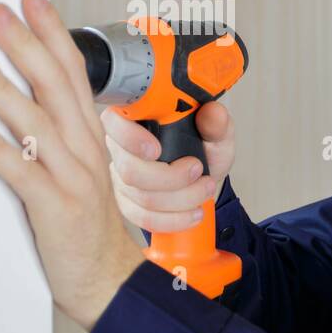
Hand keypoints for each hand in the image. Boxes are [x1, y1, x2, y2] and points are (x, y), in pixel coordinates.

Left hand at [0, 0, 145, 331]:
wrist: (108, 279)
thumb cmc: (85, 224)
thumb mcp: (78, 166)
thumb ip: (54, 129)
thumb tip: (15, 92)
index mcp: (89, 135)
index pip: (73, 70)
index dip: (52, 31)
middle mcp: (84, 149)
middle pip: (54, 85)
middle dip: (23, 43)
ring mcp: (72, 177)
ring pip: (36, 123)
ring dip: (0, 86)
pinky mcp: (55, 207)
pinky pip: (20, 172)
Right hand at [102, 101, 234, 236]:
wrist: (205, 180)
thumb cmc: (205, 150)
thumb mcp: (218, 133)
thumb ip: (217, 122)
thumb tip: (212, 113)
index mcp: (137, 120)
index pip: (113, 122)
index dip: (130, 138)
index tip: (157, 150)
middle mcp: (122, 148)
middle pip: (130, 170)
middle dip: (171, 177)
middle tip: (197, 170)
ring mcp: (121, 178)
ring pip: (143, 197)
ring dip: (182, 198)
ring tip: (205, 189)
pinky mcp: (128, 204)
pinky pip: (144, 218)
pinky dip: (175, 218)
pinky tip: (193, 213)